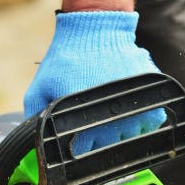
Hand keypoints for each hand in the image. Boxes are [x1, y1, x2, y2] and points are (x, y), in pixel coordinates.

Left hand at [23, 11, 165, 153]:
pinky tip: (128, 110)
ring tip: (111, 113)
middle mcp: (110, 123)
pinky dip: (140, 122)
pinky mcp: (150, 104)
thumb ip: (34, 114)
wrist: (96, 31)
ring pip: (128, 139)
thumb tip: (34, 137)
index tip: (77, 138)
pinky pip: (148, 126)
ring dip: (121, 132)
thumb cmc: (67, 58)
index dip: (77, 147)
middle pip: (106, 149)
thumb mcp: (41, 86)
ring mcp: (133, 115)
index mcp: (84, 123)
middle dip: (99, 141)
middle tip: (93, 122)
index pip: (82, 152)